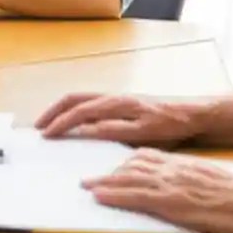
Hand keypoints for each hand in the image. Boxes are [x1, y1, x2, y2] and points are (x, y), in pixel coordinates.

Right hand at [35, 93, 207, 146]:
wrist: (193, 114)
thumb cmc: (171, 125)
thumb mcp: (144, 133)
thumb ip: (114, 129)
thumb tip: (87, 128)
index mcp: (117, 103)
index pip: (80, 111)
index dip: (61, 123)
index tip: (47, 135)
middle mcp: (114, 96)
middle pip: (75, 98)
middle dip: (54, 111)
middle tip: (39, 126)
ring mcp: (118, 98)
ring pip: (81, 97)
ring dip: (63, 108)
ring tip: (51, 122)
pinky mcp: (123, 102)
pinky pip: (91, 101)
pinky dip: (75, 108)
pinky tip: (75, 120)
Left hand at [82, 149, 232, 232]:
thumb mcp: (226, 181)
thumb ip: (211, 180)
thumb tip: (210, 185)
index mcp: (188, 165)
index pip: (151, 157)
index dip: (129, 162)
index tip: (116, 166)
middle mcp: (176, 170)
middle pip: (134, 165)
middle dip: (111, 171)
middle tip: (92, 176)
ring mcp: (172, 185)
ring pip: (129, 178)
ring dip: (104, 182)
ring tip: (86, 185)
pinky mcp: (171, 202)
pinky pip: (134, 196)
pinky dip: (113, 195)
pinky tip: (98, 196)